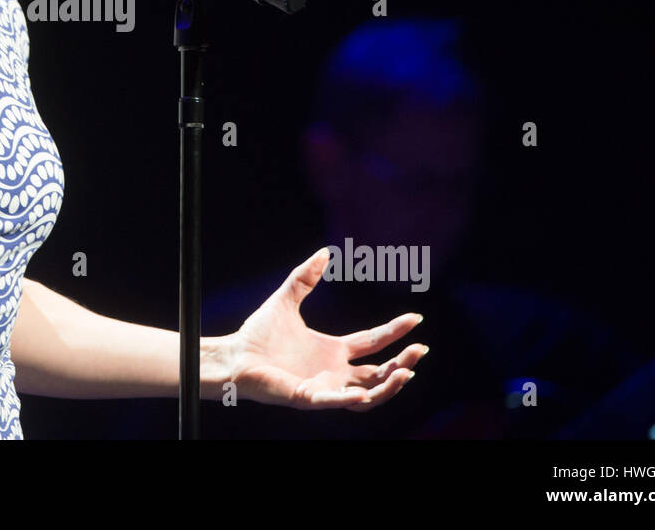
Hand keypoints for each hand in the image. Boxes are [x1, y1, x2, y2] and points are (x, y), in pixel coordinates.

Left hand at [220, 247, 426, 409]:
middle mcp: (334, 371)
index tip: (416, 318)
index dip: (395, 332)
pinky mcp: (307, 397)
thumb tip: (324, 252)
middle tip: (420, 349)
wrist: (234, 354)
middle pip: (379, 372)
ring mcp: (323, 386)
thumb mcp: (286, 299)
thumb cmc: (258, 333)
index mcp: (333, 350)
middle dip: (402, 362)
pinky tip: (364, 391)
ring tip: (407, 371)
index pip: (373, 343)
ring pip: (367, 394)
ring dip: (389, 386)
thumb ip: (305, 277)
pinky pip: (334, 402)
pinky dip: (351, 399)